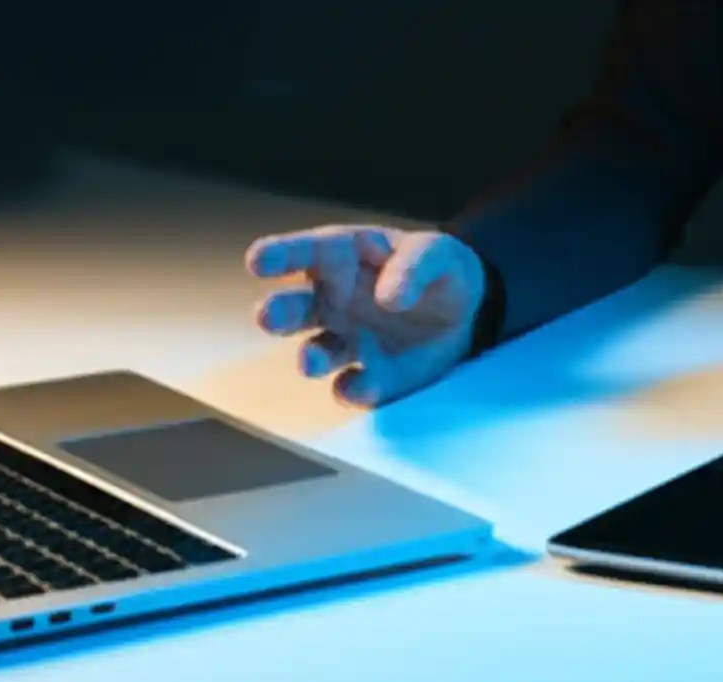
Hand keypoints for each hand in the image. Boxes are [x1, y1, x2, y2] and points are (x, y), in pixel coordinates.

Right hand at [246, 225, 485, 406]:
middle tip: (266, 317)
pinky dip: (354, 388)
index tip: (256, 261)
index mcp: (344, 258)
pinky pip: (353, 385)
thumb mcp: (438, 252)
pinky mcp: (370, 374)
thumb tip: (388, 297)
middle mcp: (334, 300)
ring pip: (317, 351)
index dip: (280, 254)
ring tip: (309, 362)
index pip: (307, 252)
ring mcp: (348, 340)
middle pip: (296, 307)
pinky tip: (360, 384)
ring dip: (310, 358)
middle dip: (278, 313)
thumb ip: (414, 266)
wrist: (466, 312)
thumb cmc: (440, 270)